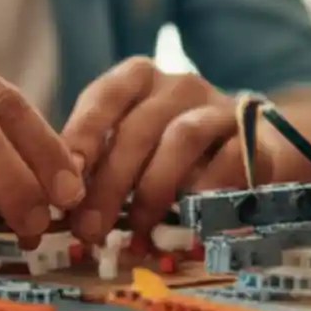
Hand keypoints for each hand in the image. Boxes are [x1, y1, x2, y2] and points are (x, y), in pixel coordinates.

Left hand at [60, 57, 271, 243]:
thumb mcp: (132, 148)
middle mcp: (179, 85)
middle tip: (90, 228)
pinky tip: (189, 220)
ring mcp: (219, 107)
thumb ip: (98, 165)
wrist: (250, 147)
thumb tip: (58, 205)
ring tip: (136, 230)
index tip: (66, 176)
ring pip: (182, 138)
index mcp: (140, 79)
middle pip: (138, 127)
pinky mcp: (252, 136)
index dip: (83, 135)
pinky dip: (205, 190)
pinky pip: (229, 159)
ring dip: (153, 189)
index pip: (105, 96)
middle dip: (110, 182)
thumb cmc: (173, 151)